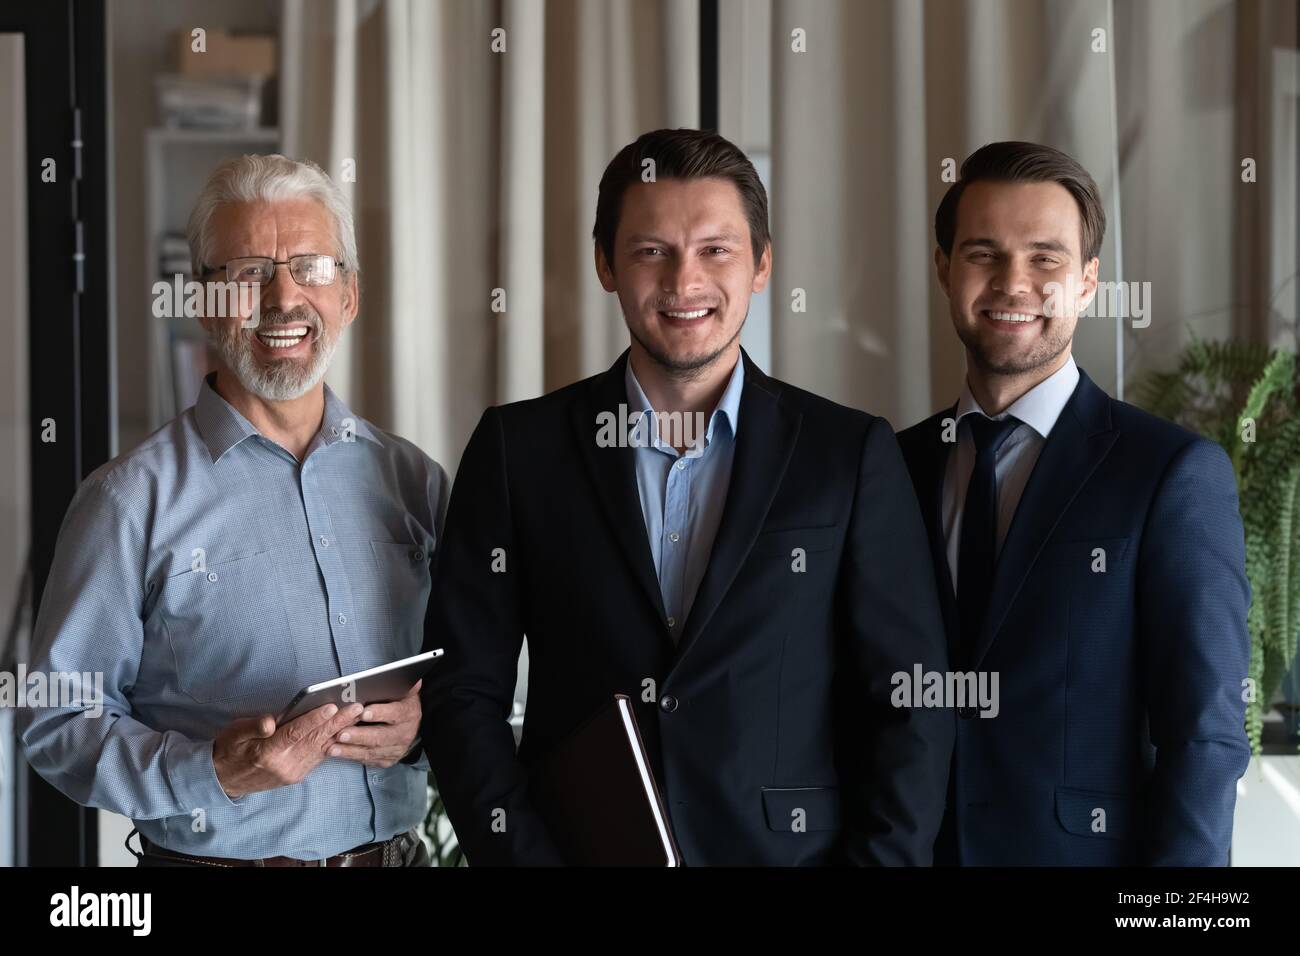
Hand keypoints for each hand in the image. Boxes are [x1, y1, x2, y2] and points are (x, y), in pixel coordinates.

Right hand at [213, 702, 364, 798]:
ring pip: (321, 748)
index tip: (332, 706)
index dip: (314, 719)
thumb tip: (271, 722)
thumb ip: (253, 727)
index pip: (295, 734)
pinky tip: (345, 731)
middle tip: (357, 708)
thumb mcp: (233, 734)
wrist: (224, 780)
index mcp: (266, 754)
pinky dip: (333, 743)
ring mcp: (292, 773)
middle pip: (315, 740)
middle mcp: (283, 766)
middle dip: (338, 722)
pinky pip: (318, 757)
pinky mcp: (297, 775)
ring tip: (357, 716)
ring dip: (340, 731)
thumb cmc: (229, 750)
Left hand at [327, 680, 422, 768]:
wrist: (411, 728)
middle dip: (359, 736)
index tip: (363, 713)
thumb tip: (415, 680)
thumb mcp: (405, 693)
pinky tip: (338, 753)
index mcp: (409, 714)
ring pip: (372, 751)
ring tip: (332, 747)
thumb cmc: (401, 705)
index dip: (380, 713)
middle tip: (341, 734)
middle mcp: (404, 734)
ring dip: (350, 750)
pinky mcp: (387, 760)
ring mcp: (396, 749)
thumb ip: (406, 685)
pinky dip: (351, 756)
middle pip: (381, 736)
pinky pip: (368, 760)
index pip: (396, 714)